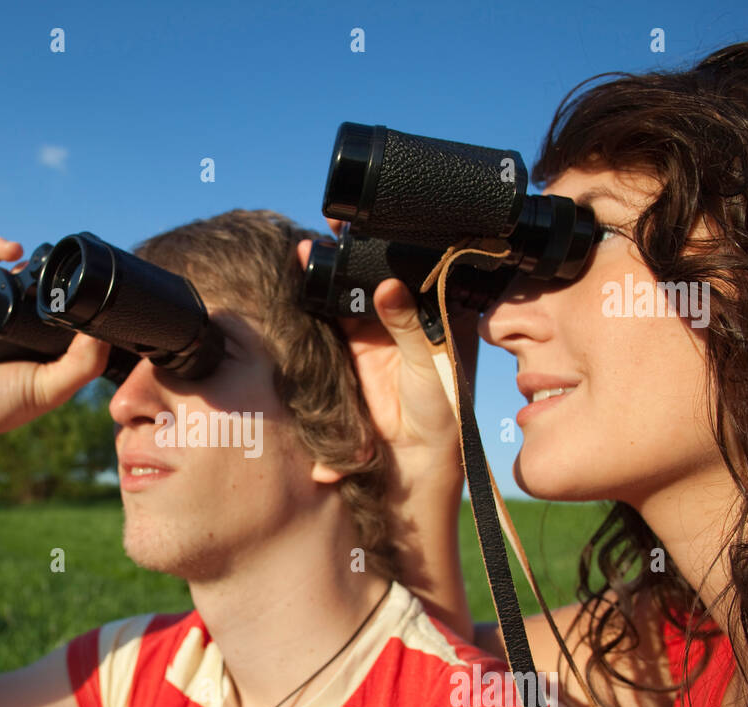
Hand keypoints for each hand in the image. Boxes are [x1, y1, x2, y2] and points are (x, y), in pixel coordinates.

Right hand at [0, 236, 110, 453]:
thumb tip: (107, 329)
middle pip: (38, 284)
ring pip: (12, 271)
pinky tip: (14, 249)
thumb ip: (83, 364)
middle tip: (70, 265)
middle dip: (54, 271)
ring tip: (46, 260)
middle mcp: (15, 319)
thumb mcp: (51, 389)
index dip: (79, 291)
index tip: (99, 278)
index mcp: (39, 339)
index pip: (63, 306)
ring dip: (30, 259)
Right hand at [296, 239, 478, 462]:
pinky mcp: (353, 345)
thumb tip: (388, 287)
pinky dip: (319, 298)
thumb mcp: (431, 358)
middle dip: (354, 247)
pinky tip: (304, 276)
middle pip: (377, 269)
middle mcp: (407, 311)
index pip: (415, 263)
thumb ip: (408, 323)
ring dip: (332, 268)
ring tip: (309, 247)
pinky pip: (333, 315)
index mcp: (437, 306)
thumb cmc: (443, 404)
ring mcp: (377, 327)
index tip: (374, 217)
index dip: (395, 238)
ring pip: (351, 288)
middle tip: (331, 225)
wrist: (415, 449)